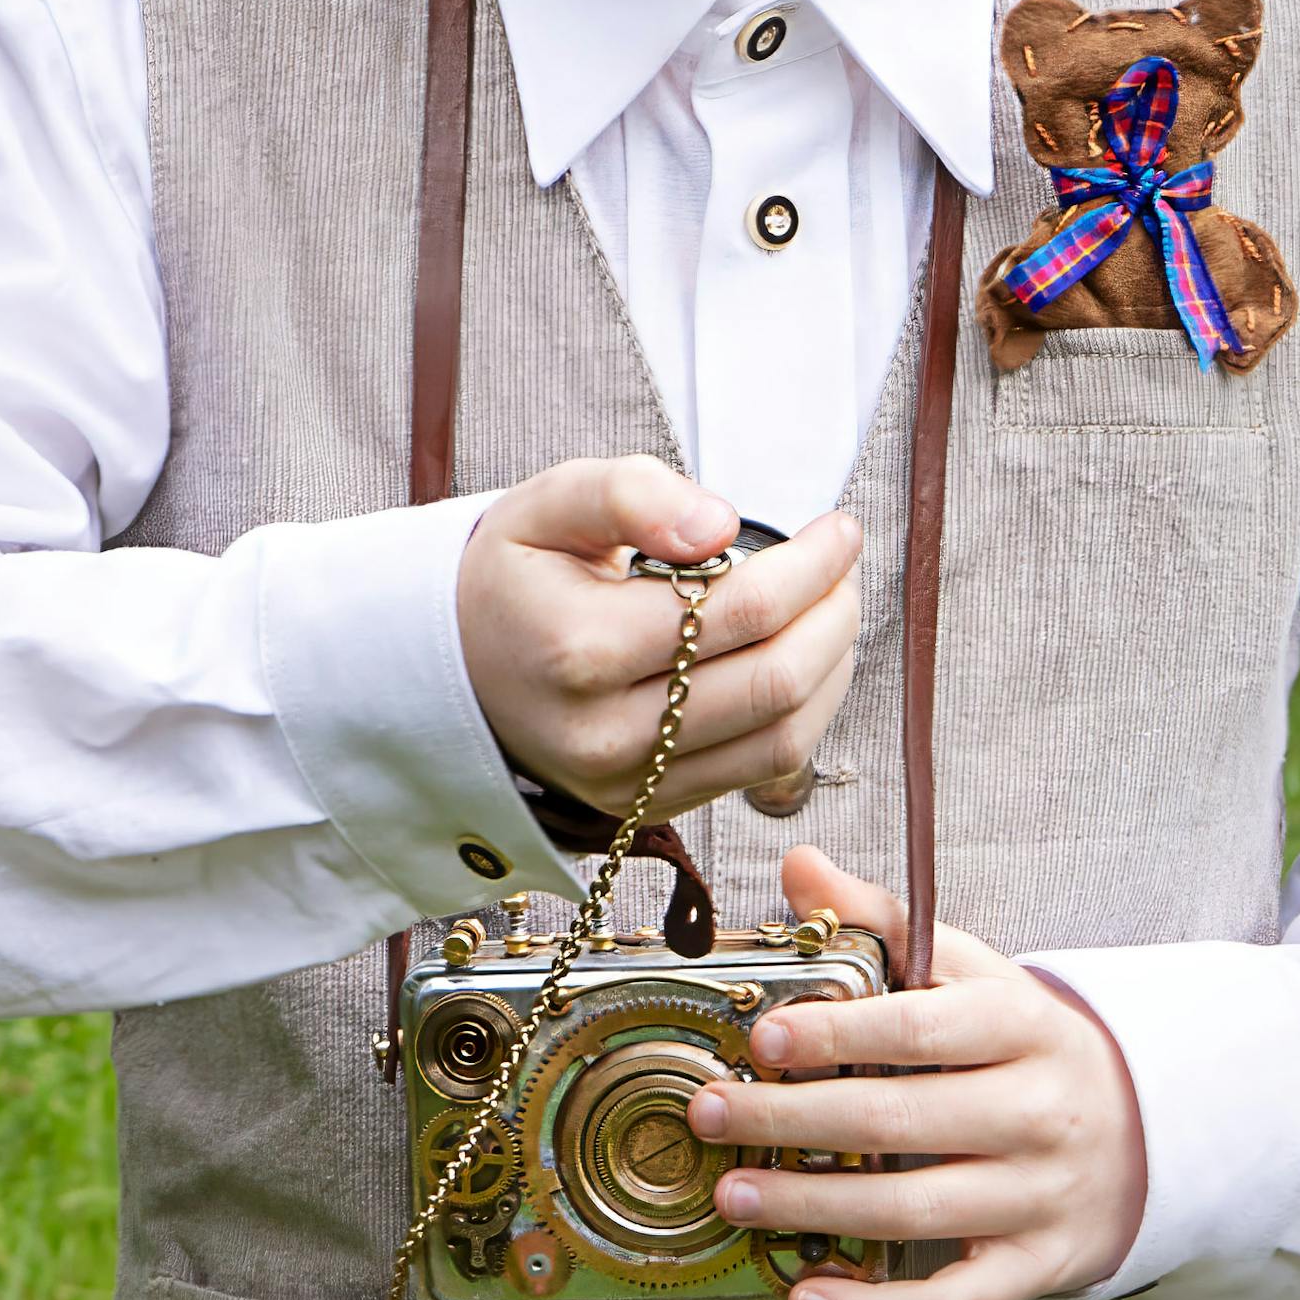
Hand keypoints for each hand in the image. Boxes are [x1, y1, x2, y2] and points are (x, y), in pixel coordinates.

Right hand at [451, 453, 864, 831]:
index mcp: (579, 651)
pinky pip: (761, 769)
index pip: (736, 612)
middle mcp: (605, 733)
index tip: (838, 530)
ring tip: (832, 609)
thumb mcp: (547, 505)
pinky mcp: (651, 806)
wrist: (455, 668)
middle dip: (832, 616)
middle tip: (843, 568)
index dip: (810, 567)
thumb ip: (629, 493)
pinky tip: (806, 661)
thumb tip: (720, 525)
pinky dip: (807, 712)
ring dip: (832, 668)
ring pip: (782, 737)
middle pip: (771, 680)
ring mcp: (630, 782)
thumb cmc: (515, 578)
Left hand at [692, 852, 1147, 1299]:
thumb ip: (886, 922)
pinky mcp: (1033, 1267)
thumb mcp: (975, 974)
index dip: (839, 1033)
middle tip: (712, 1115)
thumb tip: (800, 868)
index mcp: (1021, 1026)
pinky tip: (806, 1297)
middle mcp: (1036, 1112)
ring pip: (916, 1210)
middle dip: (794, 1120)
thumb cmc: (1026, 1051)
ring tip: (733, 1196)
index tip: (764, 1038)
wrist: (1145, 1132)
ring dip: (814, 1207)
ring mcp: (1038, 1197)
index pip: (923, 1027)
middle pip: (902, 1119)